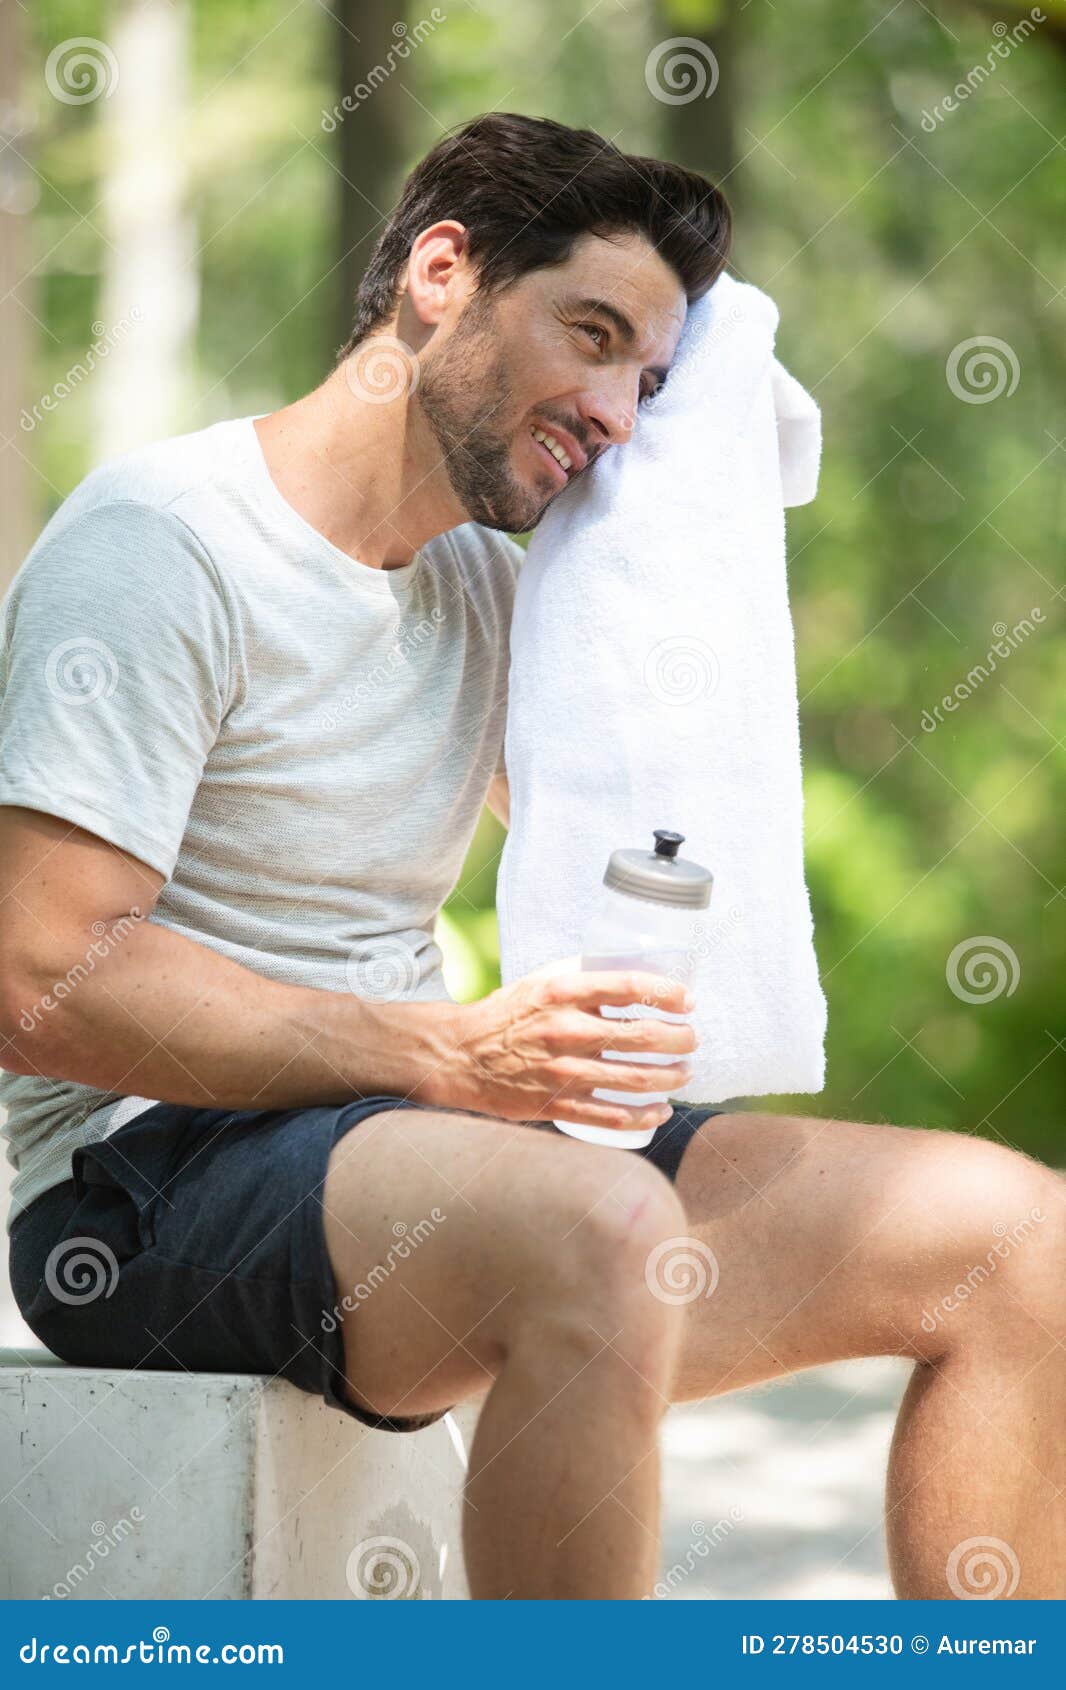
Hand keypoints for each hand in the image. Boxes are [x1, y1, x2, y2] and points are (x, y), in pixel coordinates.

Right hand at [434, 959, 697, 1132]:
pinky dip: (644, 1115)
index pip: (630, 986)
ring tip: (684, 1072)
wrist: (462, 1054)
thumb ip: (585, 977)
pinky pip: (611, 1116)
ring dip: (670, 1077)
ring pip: (634, 1079)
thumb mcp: (543, 981)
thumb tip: (636, 973)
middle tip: (691, 1039)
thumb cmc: (510, 1013)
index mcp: (563, 992)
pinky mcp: (556, 1104)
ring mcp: (562, 1071)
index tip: (687, 1001)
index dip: (668, 994)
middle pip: (643, 1037)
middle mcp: (565, 1030)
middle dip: (680, 1039)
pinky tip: (661, 1110)